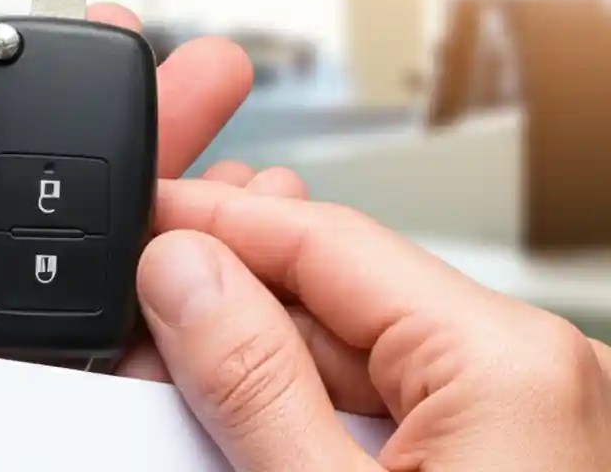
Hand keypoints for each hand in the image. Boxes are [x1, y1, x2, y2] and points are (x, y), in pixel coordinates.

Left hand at [0, 4, 266, 469]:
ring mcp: (4, 471)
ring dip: (180, 279)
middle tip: (183, 113)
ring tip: (250, 214)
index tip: (39, 96)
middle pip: (40, 280)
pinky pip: (128, 449)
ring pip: (106, 358)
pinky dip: (190, 396)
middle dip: (115, 187)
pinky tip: (243, 348)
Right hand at [136, 180, 610, 470]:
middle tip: (136, 312)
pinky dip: (305, 412)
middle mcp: (530, 372)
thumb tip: (183, 272)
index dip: (215, 219)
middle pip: (337, 293)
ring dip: (258, 365)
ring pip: (354, 353)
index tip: (142, 221)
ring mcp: (520, 418)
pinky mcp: (501, 457)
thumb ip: (254, 383)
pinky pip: (383, 405)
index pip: (326, 240)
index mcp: (507, 363)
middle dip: (229, 301)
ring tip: (172, 387)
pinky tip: (243, 431)